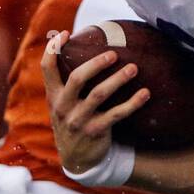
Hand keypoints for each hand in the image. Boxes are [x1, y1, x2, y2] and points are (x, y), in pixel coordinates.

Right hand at [40, 30, 149, 173]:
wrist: (77, 160)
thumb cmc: (73, 122)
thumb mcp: (62, 105)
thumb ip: (67, 84)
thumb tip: (84, 52)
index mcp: (53, 96)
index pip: (47, 69)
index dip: (53, 49)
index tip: (65, 33)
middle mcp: (63, 107)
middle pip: (77, 78)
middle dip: (96, 63)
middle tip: (114, 53)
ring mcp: (79, 120)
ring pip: (99, 95)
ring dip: (118, 79)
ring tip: (133, 68)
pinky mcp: (96, 131)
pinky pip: (117, 114)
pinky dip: (133, 103)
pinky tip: (145, 93)